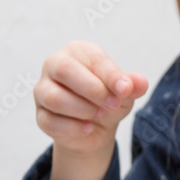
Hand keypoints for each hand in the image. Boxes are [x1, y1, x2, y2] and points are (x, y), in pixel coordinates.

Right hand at [34, 41, 148, 155]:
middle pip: (65, 70)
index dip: (110, 74)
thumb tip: (140, 83)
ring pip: (55, 97)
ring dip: (83, 109)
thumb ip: (132, 85)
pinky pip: (50, 121)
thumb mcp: (125, 92)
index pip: (92, 58)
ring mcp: (43, 90)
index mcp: (78, 52)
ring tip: (100, 114)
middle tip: (113, 103)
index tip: (125, 90)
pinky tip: (88, 128)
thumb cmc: (108, 99)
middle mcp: (55, 66)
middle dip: (93, 90)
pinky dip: (73, 128)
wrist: (96, 128)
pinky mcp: (40, 115)